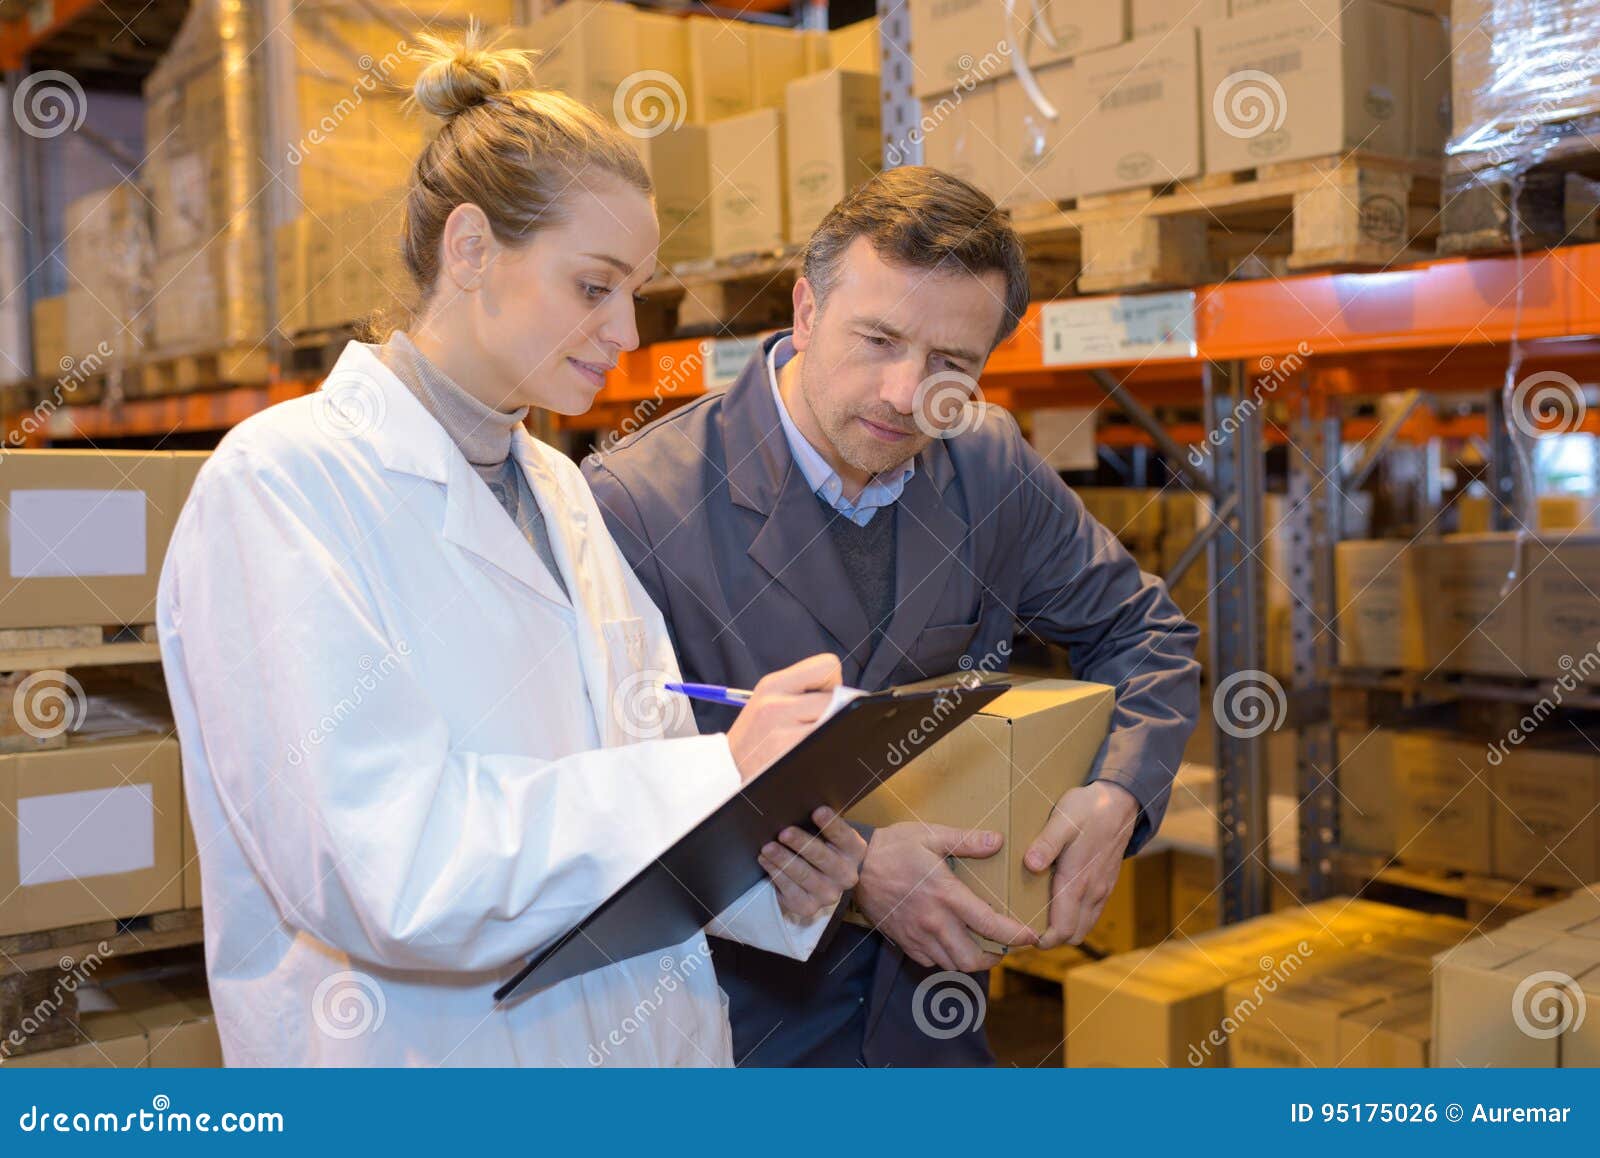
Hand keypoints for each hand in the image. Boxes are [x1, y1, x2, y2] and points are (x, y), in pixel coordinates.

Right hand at [726, 654, 841, 783]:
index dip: (832, 683)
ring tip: (809, 739)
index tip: (821, 698)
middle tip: (813, 724)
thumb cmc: (756, 736)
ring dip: (829, 732)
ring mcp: (782, 731)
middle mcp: (776, 704)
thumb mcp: (768, 700)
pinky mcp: (788, 754)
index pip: (827, 666)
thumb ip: (802, 691)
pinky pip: (826, 744)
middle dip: (832, 712)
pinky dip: (824, 748)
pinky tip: (807, 752)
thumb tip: (845, 695)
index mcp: (773, 684)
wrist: (729, 769)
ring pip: (834, 723)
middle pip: (835, 699)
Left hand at [759, 807, 868, 920]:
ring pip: (804, 875)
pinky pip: (790, 890)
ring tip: (768, 847)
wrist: (822, 880)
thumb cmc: (821, 846)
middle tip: (784, 832)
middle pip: (822, 857)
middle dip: (801, 843)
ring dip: (783, 860)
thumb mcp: (826, 834)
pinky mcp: (809, 907)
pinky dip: (776, 874)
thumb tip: (795, 808)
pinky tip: (766, 861)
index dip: (831, 824)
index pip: (844, 835)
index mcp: (854, 851)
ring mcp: (829, 894)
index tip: (817, 811)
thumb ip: (818, 823)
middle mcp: (846, 875)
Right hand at [854, 822, 1038, 971]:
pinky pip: (931, 962)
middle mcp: (934, 922)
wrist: (853, 867)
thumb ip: (967, 841)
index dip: (1015, 936)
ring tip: (982, 949)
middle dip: (995, 959)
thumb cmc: (893, 847)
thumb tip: (998, 841)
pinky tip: (951, 945)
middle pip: (972, 959)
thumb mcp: (931, 835)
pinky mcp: (904, 941)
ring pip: (952, 965)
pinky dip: (946, 959)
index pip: (989, 925)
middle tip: (1005, 948)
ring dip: (971, 962)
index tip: (1030, 937)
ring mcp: (917, 935)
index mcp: (946, 895)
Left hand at [1025, 781, 1139, 948]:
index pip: (1062, 930)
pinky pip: (1090, 914)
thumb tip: (1030, 865)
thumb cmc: (1087, 809)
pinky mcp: (1105, 885)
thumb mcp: (1062, 820)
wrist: (1120, 802)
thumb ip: (1046, 843)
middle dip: (1050, 939)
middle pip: (1072, 935)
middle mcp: (1092, 891)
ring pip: (1083, 926)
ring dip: (1063, 930)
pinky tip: (1057, 903)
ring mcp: (1102, 890)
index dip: (1042, 941)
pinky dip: (1075, 919)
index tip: (1021, 935)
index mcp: (1078, 881)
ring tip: (1038, 919)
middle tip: (1024, 927)